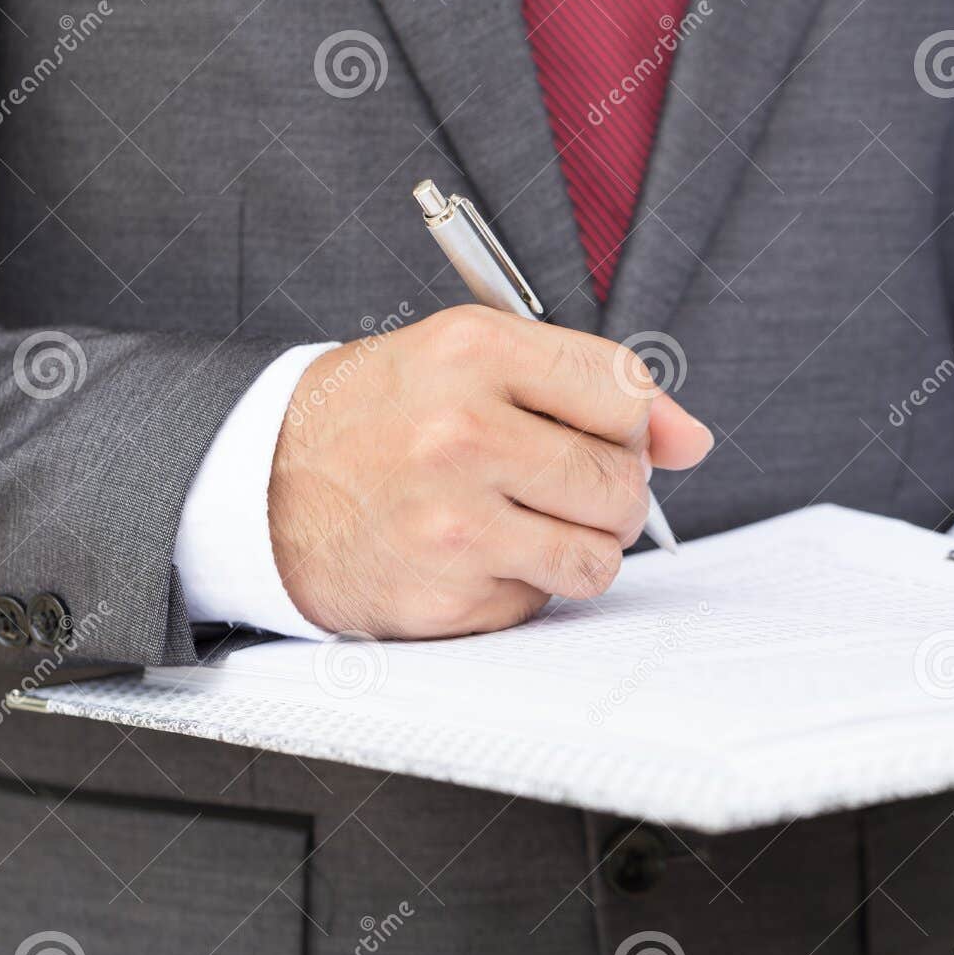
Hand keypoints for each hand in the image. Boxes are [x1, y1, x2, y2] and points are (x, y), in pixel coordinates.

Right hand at [269, 305, 714, 637]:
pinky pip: (540, 603)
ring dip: (578, 549)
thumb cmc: (377, 417)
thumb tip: (691, 441)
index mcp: (472, 351)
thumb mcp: (466, 362)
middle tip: (560, 486)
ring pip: (597, 558)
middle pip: (620, 482)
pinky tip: (474, 557)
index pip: (624, 392)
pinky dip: (523, 587)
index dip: (629, 422)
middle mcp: (461, 433)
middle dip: (610, 492)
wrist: (261, 487)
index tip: (600, 432)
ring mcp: (451, 524)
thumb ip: (585, 387)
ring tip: (527, 526)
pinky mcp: (442, 598)